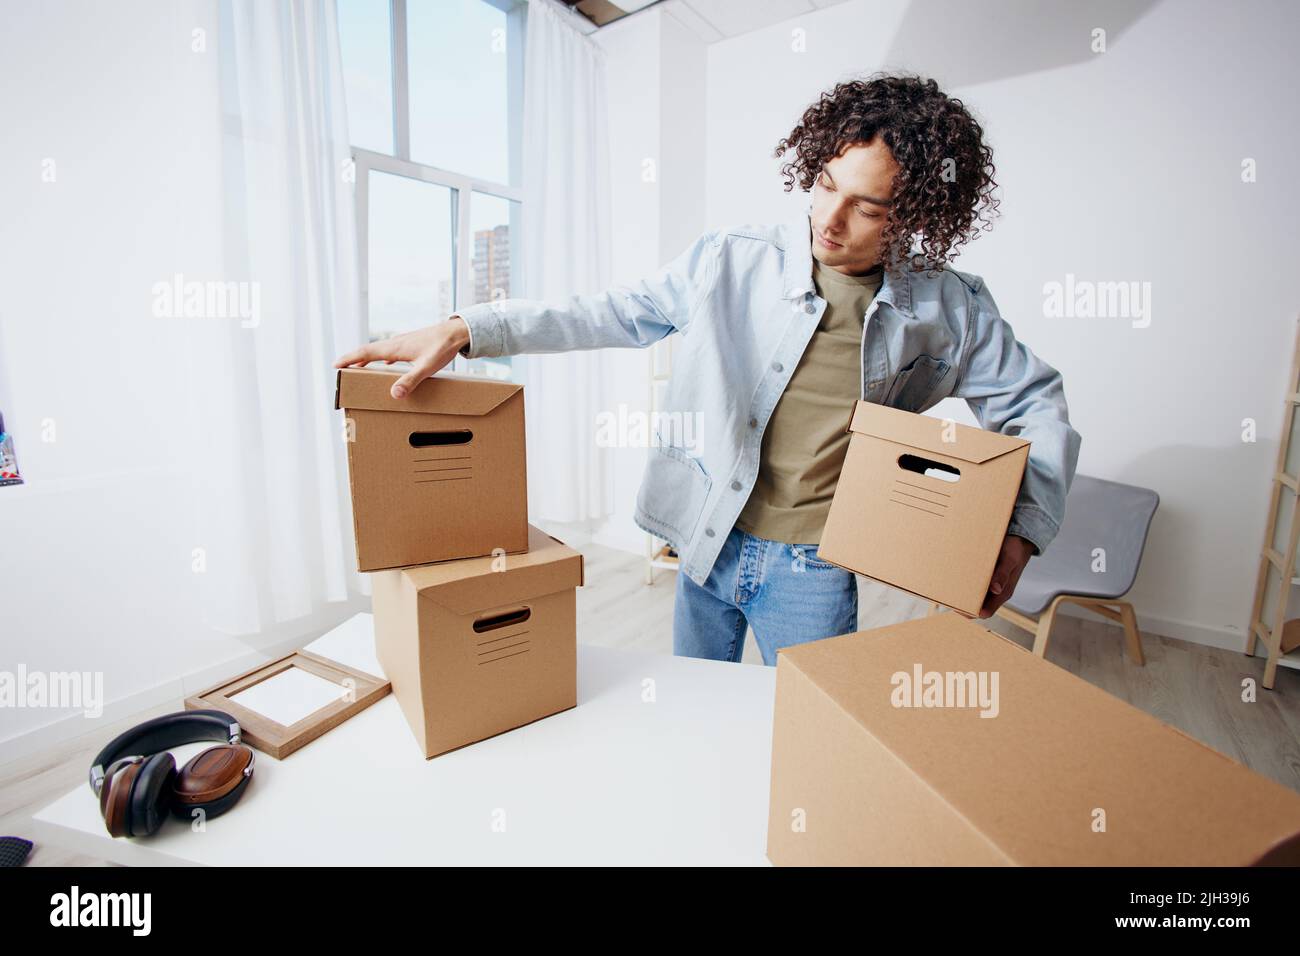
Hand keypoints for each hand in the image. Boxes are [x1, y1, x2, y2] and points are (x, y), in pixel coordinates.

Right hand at [334, 316, 470, 399]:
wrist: (457, 332)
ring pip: (378, 351)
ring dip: (366, 359)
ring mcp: (402, 343)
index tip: (335, 365)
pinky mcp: (410, 345)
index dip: (349, 359)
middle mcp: (395, 343)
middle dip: (353, 359)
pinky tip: (386, 365)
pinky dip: (381, 359)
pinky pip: (390, 352)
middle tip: (340, 368)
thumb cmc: (443, 348)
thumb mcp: (427, 367)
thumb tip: (394, 393)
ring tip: (358, 368)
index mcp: (395, 348)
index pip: (365, 353)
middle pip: (368, 351)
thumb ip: (411, 380)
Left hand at [953, 533, 1035, 620]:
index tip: (959, 608)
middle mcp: (995, 592)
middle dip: (963, 604)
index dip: (972, 613)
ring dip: (962, 593)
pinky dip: (965, 582)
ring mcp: (989, 585)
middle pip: (976, 606)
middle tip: (949, 596)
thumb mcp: (1010, 561)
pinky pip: (973, 584)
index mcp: (1003, 593)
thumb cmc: (1016, 550)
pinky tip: (956, 576)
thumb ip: (1003, 575)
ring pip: (973, 595)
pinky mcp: (985, 577)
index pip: (986, 612)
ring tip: (949, 587)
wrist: (1018, 540)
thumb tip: (996, 590)